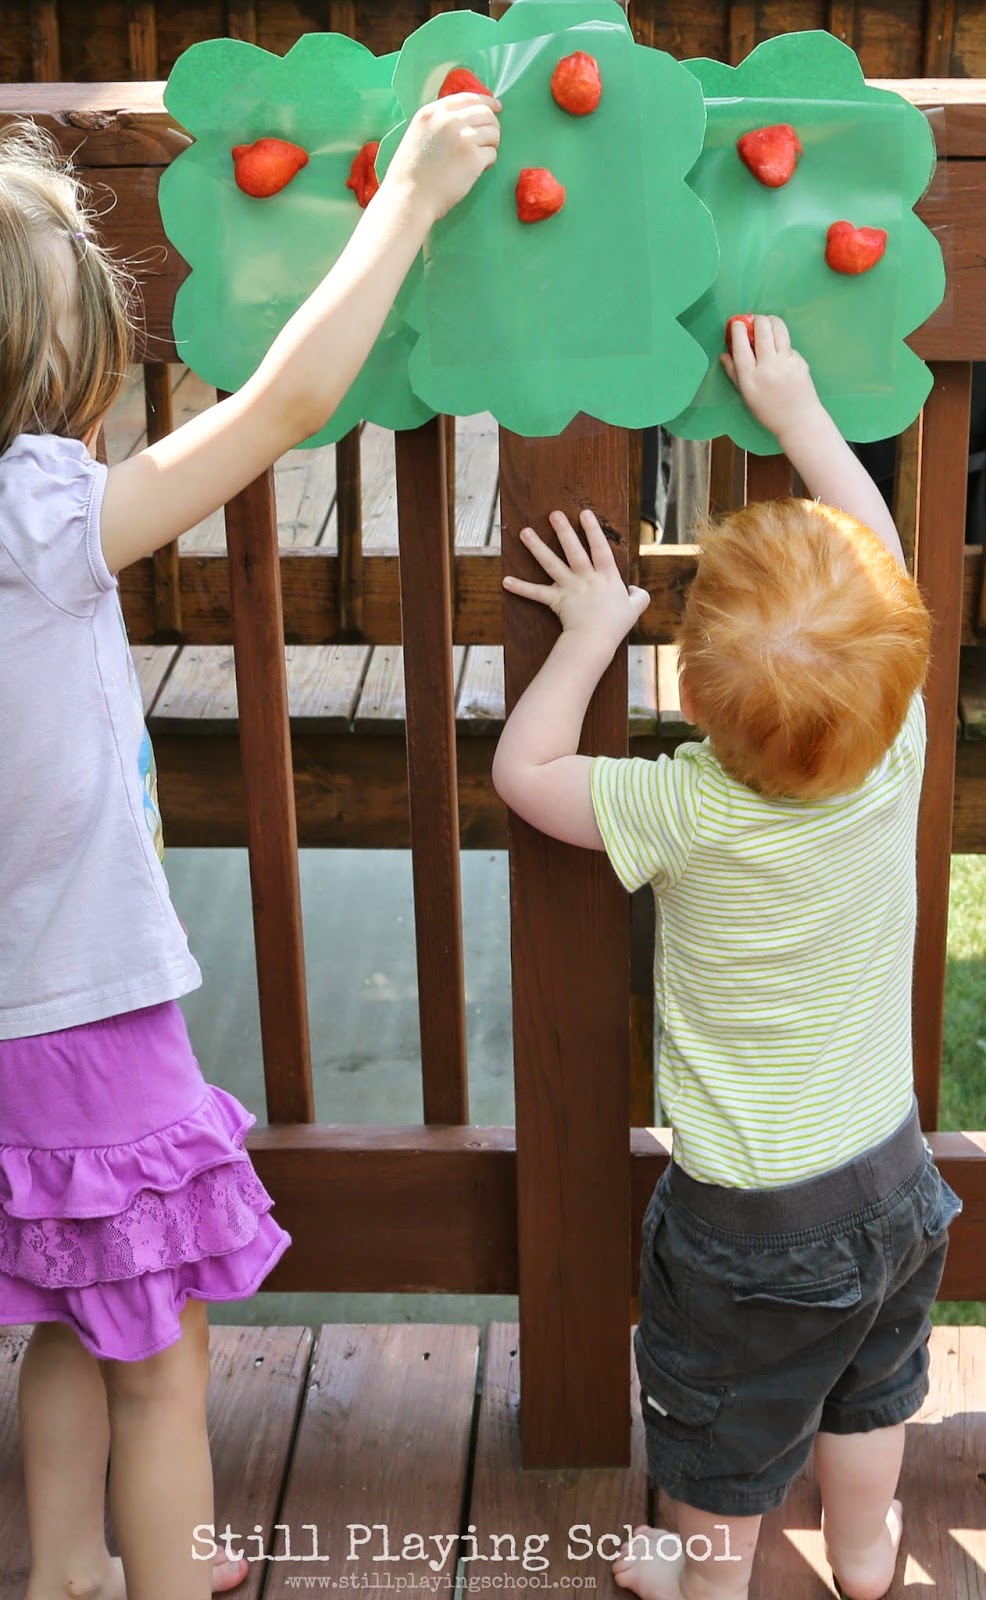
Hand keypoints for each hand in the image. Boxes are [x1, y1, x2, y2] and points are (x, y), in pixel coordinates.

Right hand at [384, 92, 500, 222]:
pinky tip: (476, 170)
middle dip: (492, 127)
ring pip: (493, 132)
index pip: (468, 98)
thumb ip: (439, 122)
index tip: (496, 108)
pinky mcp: (473, 158)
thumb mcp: (418, 134)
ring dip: (491, 145)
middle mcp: (448, 120)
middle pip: (486, 113)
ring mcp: (462, 137)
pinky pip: (492, 153)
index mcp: (432, 112)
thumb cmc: (411, 174)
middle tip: (489, 142)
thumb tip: (466, 118)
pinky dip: (488, 162)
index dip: (486, 102)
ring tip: (478, 159)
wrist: (409, 197)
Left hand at [503, 508, 650, 654]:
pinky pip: (536, 593)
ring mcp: (569, 588)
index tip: (584, 513)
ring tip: (525, 532)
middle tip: (553, 514)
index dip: (593, 530)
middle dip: (563, 531)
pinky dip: (521, 588)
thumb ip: (639, 597)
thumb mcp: (635, 608)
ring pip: (551, 564)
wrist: (595, 640)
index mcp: (607, 576)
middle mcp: (586, 577)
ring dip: (537, 547)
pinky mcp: (556, 600)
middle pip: (573, 550)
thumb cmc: (616, 625)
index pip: (600, 548)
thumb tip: (635, 591)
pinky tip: (506, 581)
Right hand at [721, 314, 821, 444]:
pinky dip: (782, 343)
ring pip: (778, 328)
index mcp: (750, 377)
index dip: (738, 328)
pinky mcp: (799, 360)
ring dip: (771, 321)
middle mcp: (767, 366)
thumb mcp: (746, 395)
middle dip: (756, 319)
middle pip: (762, 328)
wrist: (798, 420)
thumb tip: (724, 353)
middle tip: (755, 322)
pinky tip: (781, 352)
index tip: (737, 323)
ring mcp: (785, 362)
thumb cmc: (768, 411)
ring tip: (768, 324)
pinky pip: (788, 344)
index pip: (740, 344)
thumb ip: (733, 373)